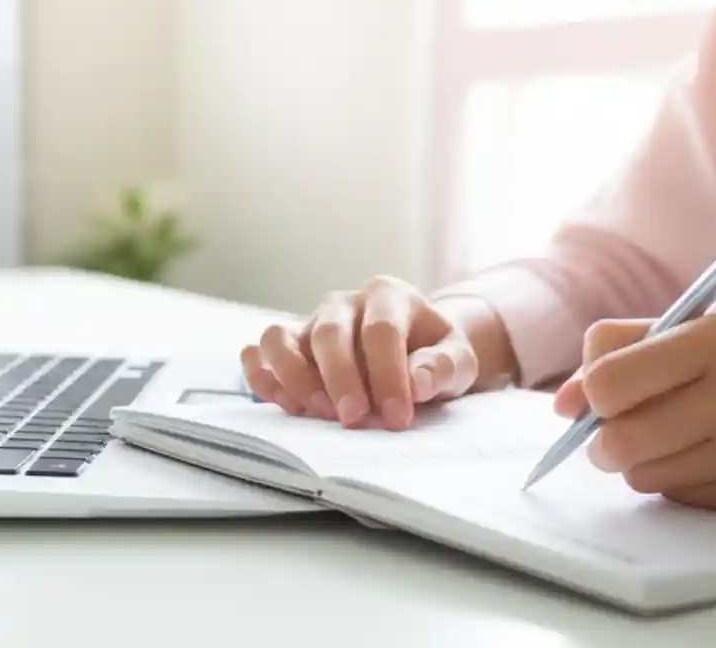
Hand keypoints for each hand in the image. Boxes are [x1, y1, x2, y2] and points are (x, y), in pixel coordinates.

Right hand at [241, 276, 481, 429]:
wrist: (416, 351)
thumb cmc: (433, 356)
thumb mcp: (457, 360)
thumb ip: (443, 367)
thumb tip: (417, 381)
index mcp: (389, 296)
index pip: (381, 331)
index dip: (388, 376)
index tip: (398, 418)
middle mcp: (343, 303)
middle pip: (329, 333)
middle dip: (340, 380)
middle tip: (355, 420)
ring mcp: (310, 321)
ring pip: (279, 336)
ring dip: (294, 377)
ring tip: (318, 413)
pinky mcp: (288, 344)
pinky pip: (258, 353)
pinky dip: (262, 378)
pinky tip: (286, 406)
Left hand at [554, 315, 715, 515]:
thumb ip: (630, 349)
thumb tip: (560, 402)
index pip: (609, 377)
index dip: (593, 390)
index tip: (607, 391)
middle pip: (614, 436)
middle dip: (603, 436)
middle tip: (622, 426)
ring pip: (638, 472)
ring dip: (637, 459)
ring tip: (674, 436)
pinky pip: (674, 496)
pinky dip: (674, 480)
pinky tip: (708, 459)